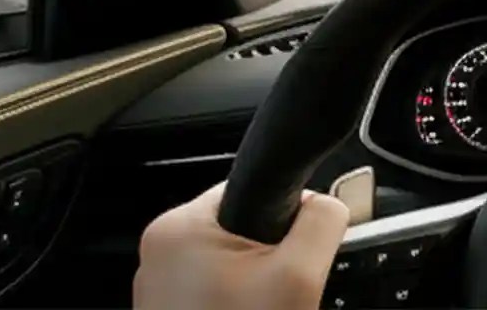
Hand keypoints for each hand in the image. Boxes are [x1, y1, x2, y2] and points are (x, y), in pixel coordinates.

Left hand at [134, 183, 348, 309]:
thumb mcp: (298, 277)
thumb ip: (320, 223)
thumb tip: (328, 203)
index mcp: (179, 227)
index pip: (252, 188)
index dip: (288, 217)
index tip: (294, 251)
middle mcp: (159, 251)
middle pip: (243, 227)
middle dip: (271, 257)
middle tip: (279, 293)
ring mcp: (158, 285)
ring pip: (231, 262)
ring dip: (256, 283)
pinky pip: (215, 289)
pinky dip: (237, 303)